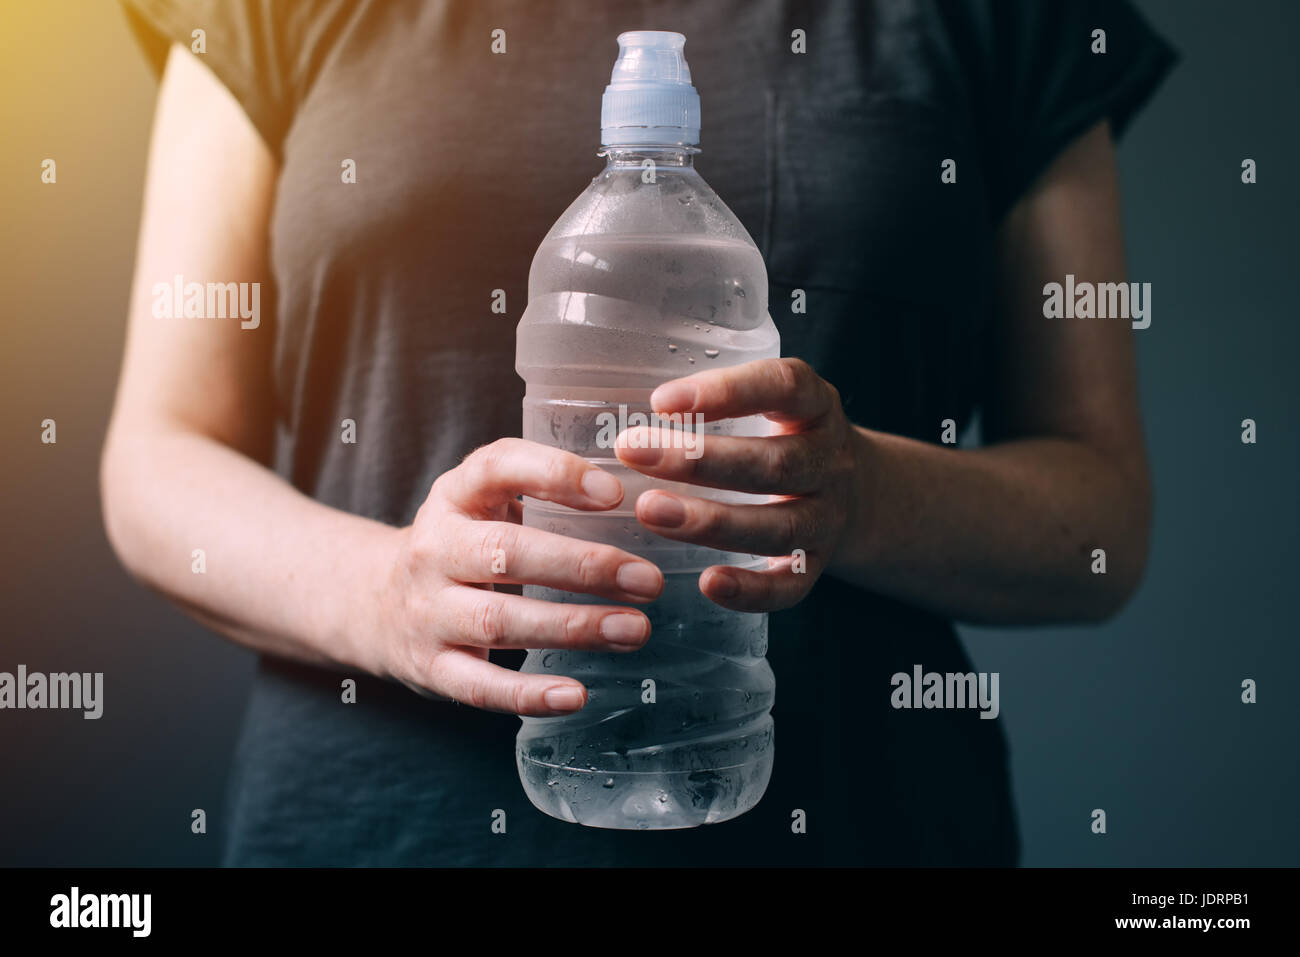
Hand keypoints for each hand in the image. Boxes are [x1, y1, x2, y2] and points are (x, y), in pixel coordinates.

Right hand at [376, 439, 663, 715]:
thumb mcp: (486, 500)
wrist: (376, 601)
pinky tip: (577, 695)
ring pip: (499, 621)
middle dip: (582, 566)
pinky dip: (529, 695)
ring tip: (634, 630)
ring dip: (572, 627)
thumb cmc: (465, 542)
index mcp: (455, 495)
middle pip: (506, 553)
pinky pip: (479, 687)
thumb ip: (545, 491)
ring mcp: (427, 611)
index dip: (554, 475)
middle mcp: (434, 548)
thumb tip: (642, 499)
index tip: (614, 493)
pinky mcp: (430, 667)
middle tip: (647, 579)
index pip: (497, 467)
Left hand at [615, 357, 859, 611]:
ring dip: (711, 521)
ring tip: (650, 512)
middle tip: (631, 452)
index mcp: (815, 407)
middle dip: (699, 461)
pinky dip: (751, 589)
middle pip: (773, 464)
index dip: (727, 392)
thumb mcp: (772, 402)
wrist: (862, 493)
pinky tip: (708, 584)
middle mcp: (829, 462)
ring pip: (777, 526)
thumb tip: (612, 400)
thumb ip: (714, 399)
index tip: (660, 400)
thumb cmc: (785, 437)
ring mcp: (829, 517)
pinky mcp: (819, 565)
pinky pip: (791, 585)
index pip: (784, 387)